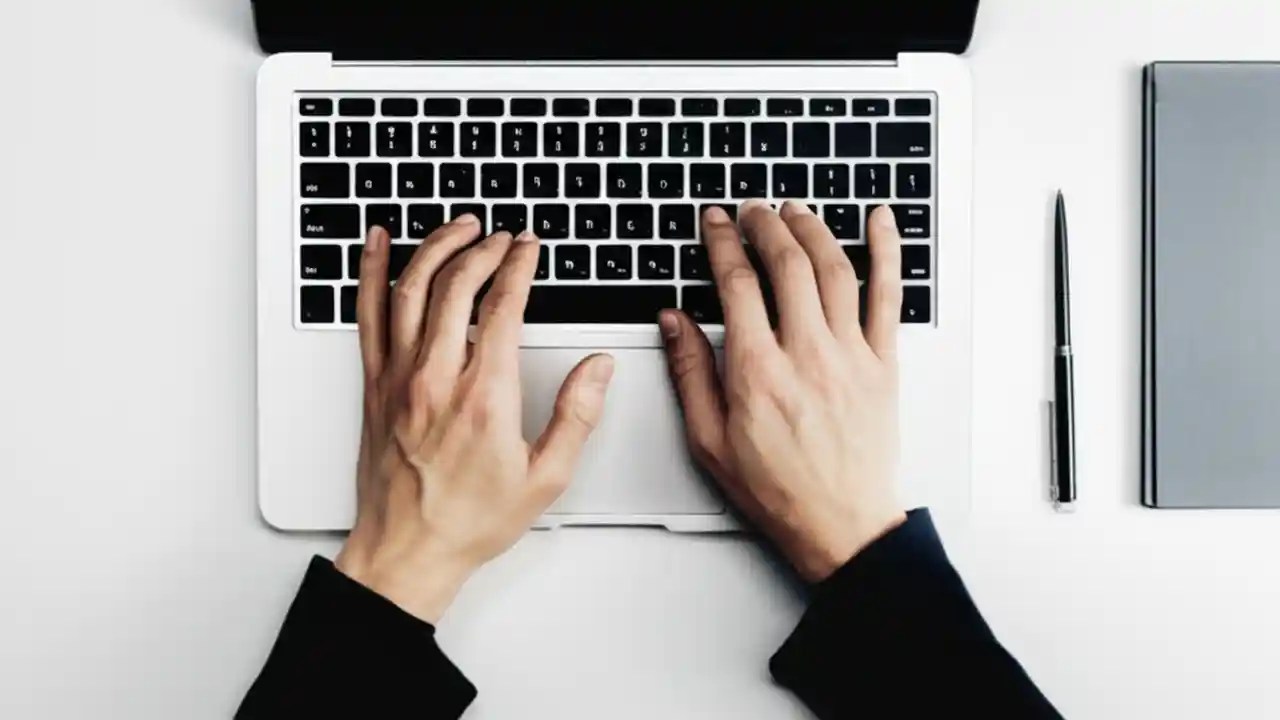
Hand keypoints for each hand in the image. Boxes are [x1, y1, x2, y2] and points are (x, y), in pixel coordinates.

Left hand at [335, 218, 614, 622]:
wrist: (407, 552)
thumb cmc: (469, 521)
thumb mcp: (545, 478)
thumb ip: (576, 416)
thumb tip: (597, 369)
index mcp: (483, 398)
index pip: (502, 307)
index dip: (519, 266)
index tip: (528, 247)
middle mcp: (436, 380)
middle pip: (455, 286)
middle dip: (482, 249)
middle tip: (500, 236)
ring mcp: (398, 379)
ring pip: (411, 290)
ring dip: (436, 248)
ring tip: (458, 228)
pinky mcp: (374, 386)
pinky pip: (367, 315)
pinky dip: (371, 273)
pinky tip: (377, 245)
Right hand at [659, 201, 906, 581]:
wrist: (841, 525)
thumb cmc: (777, 490)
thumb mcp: (709, 440)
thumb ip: (690, 373)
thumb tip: (673, 322)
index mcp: (758, 373)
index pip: (737, 284)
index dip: (723, 242)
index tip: (716, 223)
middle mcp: (807, 356)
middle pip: (787, 264)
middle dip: (766, 225)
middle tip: (753, 210)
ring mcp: (850, 356)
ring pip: (835, 269)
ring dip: (813, 228)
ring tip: (795, 210)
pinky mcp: (883, 364)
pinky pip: (888, 295)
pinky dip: (887, 251)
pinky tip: (881, 220)